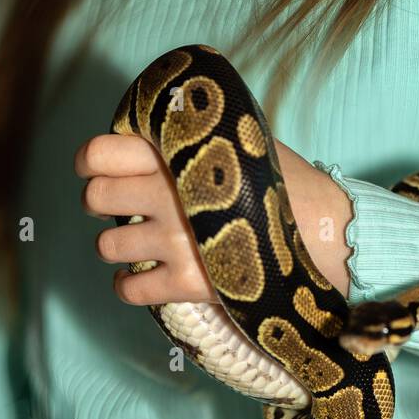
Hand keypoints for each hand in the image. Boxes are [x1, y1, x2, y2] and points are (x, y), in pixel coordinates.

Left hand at [75, 133, 354, 307]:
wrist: (326, 232)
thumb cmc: (284, 181)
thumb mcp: (240, 139)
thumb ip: (194, 139)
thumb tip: (155, 129)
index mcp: (178, 153)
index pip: (99, 152)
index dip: (92, 160)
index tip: (98, 168)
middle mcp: (168, 195)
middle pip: (95, 198)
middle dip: (102, 201)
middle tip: (123, 205)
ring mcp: (175, 241)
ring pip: (106, 244)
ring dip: (119, 243)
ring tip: (144, 240)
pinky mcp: (187, 283)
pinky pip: (128, 289)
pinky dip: (131, 285)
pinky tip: (148, 276)